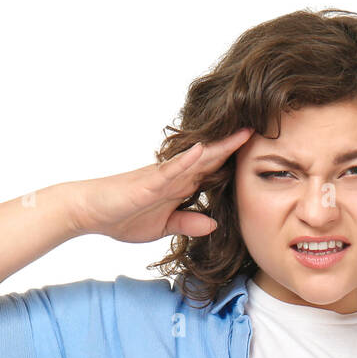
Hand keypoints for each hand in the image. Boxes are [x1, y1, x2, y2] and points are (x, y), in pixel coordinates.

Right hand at [69, 128, 253, 241]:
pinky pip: (171, 170)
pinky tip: (204, 151)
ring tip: (245, 133)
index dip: (236, 163)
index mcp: (180, 187)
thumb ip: (188, 222)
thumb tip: (213, 223)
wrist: (90, 212)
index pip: (214, 172)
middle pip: (212, 158)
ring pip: (197, 158)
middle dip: (237, 147)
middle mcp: (175, 176)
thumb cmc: (123, 216)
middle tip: (266, 131)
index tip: (262, 155)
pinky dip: (188, 161)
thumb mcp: (164, 226)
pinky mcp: (148, 182)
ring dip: (221, 146)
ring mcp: (162, 176)